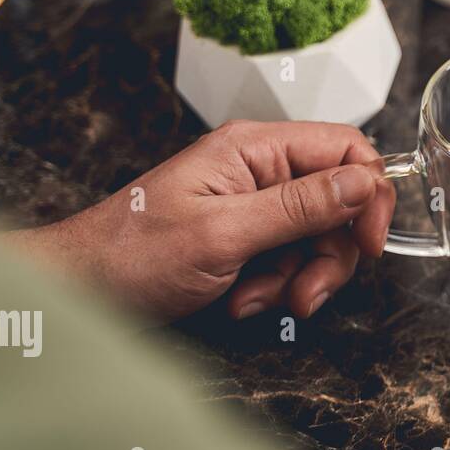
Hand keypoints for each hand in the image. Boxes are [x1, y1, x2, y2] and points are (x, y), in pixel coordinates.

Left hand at [6, 120, 395, 323]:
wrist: (79, 292)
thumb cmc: (133, 255)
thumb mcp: (226, 233)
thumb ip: (301, 206)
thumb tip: (365, 181)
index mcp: (256, 148)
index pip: (347, 150)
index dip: (369, 195)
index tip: (371, 244)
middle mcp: (261, 168)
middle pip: (339, 202)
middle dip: (329, 255)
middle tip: (305, 295)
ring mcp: (254, 203)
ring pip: (318, 238)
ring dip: (299, 278)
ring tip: (256, 301)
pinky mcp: (247, 236)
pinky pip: (290, 260)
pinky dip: (274, 287)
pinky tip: (240, 299)